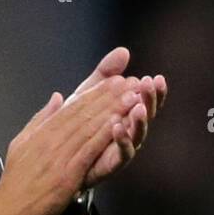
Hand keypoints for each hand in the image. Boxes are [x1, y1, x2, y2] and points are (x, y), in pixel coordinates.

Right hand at [0, 75, 140, 214]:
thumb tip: (56, 97)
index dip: (95, 93)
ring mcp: (59, 156)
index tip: (114, 81)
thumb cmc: (16, 182)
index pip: (72, 108)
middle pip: (84, 113)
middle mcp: (50, 139)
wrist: (8, 211)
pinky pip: (89, 150)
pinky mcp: (67, 174)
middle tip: (130, 82)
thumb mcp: (21, 143)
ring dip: (113, 111)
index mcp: (42, 132)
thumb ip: (40, 120)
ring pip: (89, 128)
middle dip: (109, 97)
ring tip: (132, 97)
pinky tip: (120, 124)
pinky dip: (105, 135)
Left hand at [68, 47, 165, 187]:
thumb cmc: (76, 121)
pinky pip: (122, 153)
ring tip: (139, 106)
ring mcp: (122, 148)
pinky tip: (118, 126)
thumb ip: (106, 73)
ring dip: (140, 120)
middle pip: (146, 115)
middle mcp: (129, 131)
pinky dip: (122, 139)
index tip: (156, 78)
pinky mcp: (111, 163)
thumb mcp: (89, 92)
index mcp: (126, 114)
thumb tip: (124, 51)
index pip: (145, 100)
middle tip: (151, 85)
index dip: (154, 91)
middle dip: (150, 100)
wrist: (56, 156)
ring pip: (138, 134)